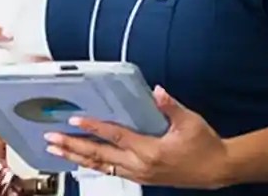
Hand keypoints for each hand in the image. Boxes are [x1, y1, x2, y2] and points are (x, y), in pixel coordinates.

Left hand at [45, 86, 229, 188]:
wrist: (216, 170)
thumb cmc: (204, 145)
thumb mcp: (190, 121)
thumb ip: (170, 106)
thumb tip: (157, 91)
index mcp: (150, 151)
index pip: (115, 137)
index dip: (94, 128)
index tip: (75, 121)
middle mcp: (139, 165)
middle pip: (99, 156)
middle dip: (73, 147)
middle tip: (51, 140)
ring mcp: (138, 174)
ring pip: (100, 167)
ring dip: (76, 158)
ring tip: (56, 151)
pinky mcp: (140, 176)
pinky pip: (109, 171)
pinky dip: (91, 165)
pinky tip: (79, 161)